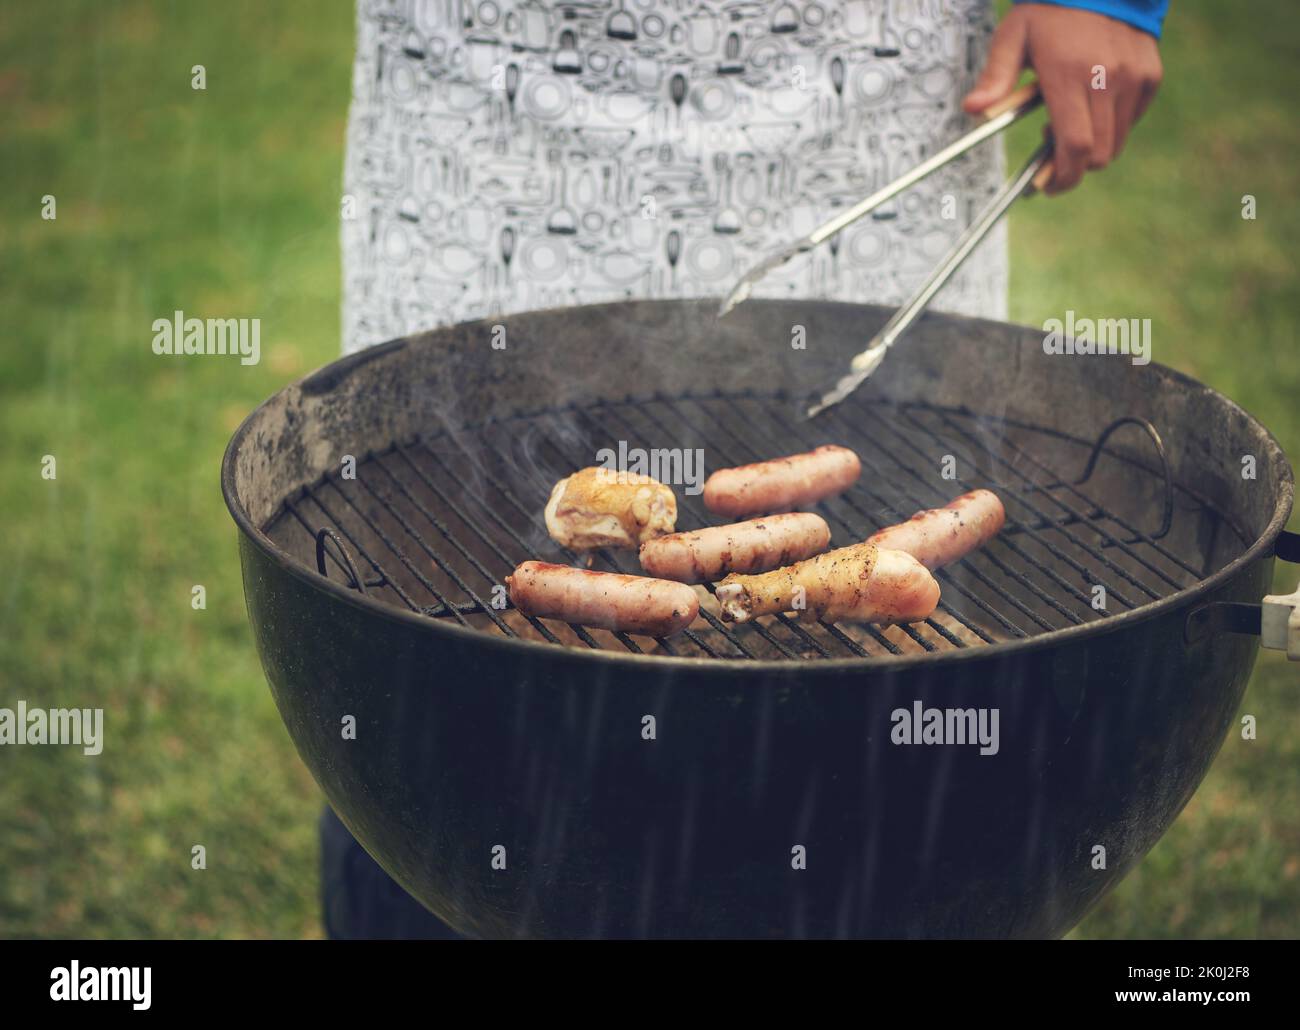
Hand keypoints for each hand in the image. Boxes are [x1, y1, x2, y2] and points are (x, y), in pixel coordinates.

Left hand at [962, 4, 1162, 193]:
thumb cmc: (1050, 9)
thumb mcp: (1014, 35)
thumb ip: (996, 77)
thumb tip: (972, 110)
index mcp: (1070, 74)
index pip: (1074, 144)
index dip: (1062, 175)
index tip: (1045, 187)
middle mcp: (1109, 78)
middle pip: (1098, 153)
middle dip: (1073, 167)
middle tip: (1049, 153)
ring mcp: (1135, 77)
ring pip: (1116, 141)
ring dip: (1091, 148)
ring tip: (1068, 122)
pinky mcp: (1151, 75)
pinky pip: (1131, 120)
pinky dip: (1111, 126)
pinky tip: (1091, 106)